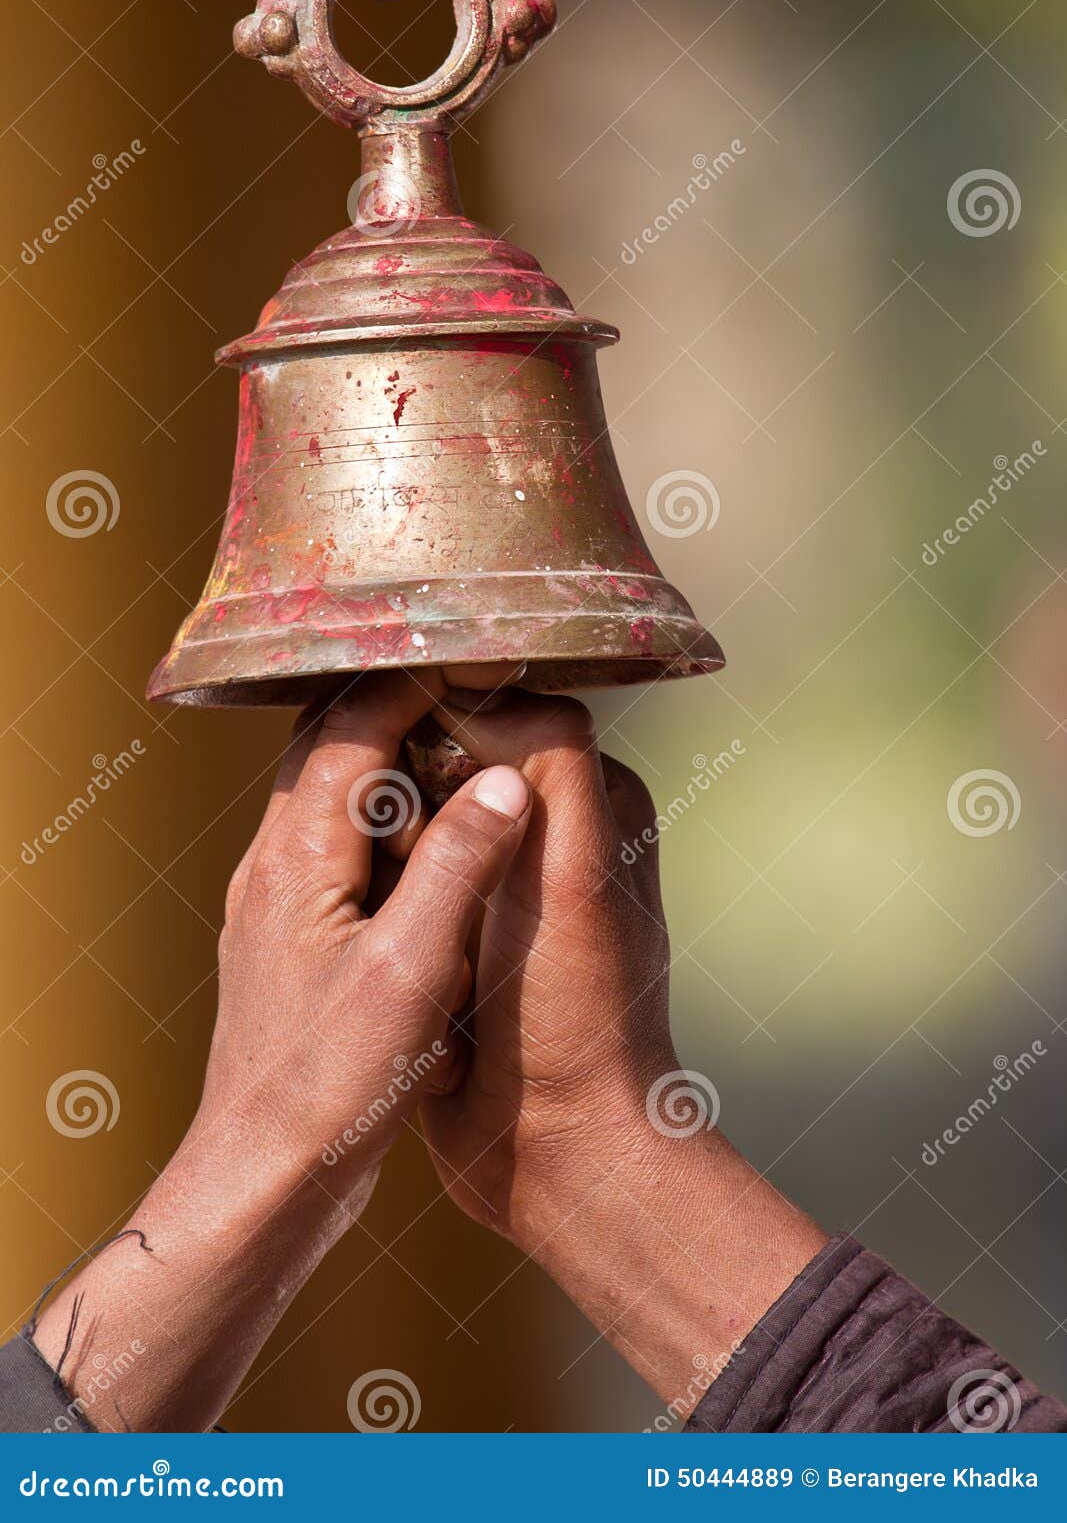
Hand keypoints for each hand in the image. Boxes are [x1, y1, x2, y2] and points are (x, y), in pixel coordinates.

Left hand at [198, 666, 531, 1203]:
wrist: (263, 1181)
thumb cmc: (329, 1087)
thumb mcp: (410, 973)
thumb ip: (457, 867)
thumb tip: (506, 781)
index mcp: (296, 855)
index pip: (353, 722)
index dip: (420, 679)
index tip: (487, 657)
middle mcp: (273, 864)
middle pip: (333, 744)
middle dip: (407, 710)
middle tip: (485, 697)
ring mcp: (277, 903)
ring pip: (336, 797)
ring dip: (400, 770)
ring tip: (474, 765)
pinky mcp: (292, 942)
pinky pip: (341, 851)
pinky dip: (393, 829)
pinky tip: (442, 860)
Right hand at [420, 688, 824, 1403]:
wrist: (557, 1150)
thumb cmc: (575, 1010)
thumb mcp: (576, 873)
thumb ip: (552, 764)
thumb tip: (484, 691)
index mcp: (593, 803)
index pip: (501, 712)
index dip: (446, 733)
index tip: (416, 784)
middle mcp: (550, 836)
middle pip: (447, 763)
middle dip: (408, 793)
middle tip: (400, 859)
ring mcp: (499, 891)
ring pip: (415, 822)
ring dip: (388, 849)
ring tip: (386, 905)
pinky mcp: (456, 941)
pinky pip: (403, 885)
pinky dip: (382, 897)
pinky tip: (367, 930)